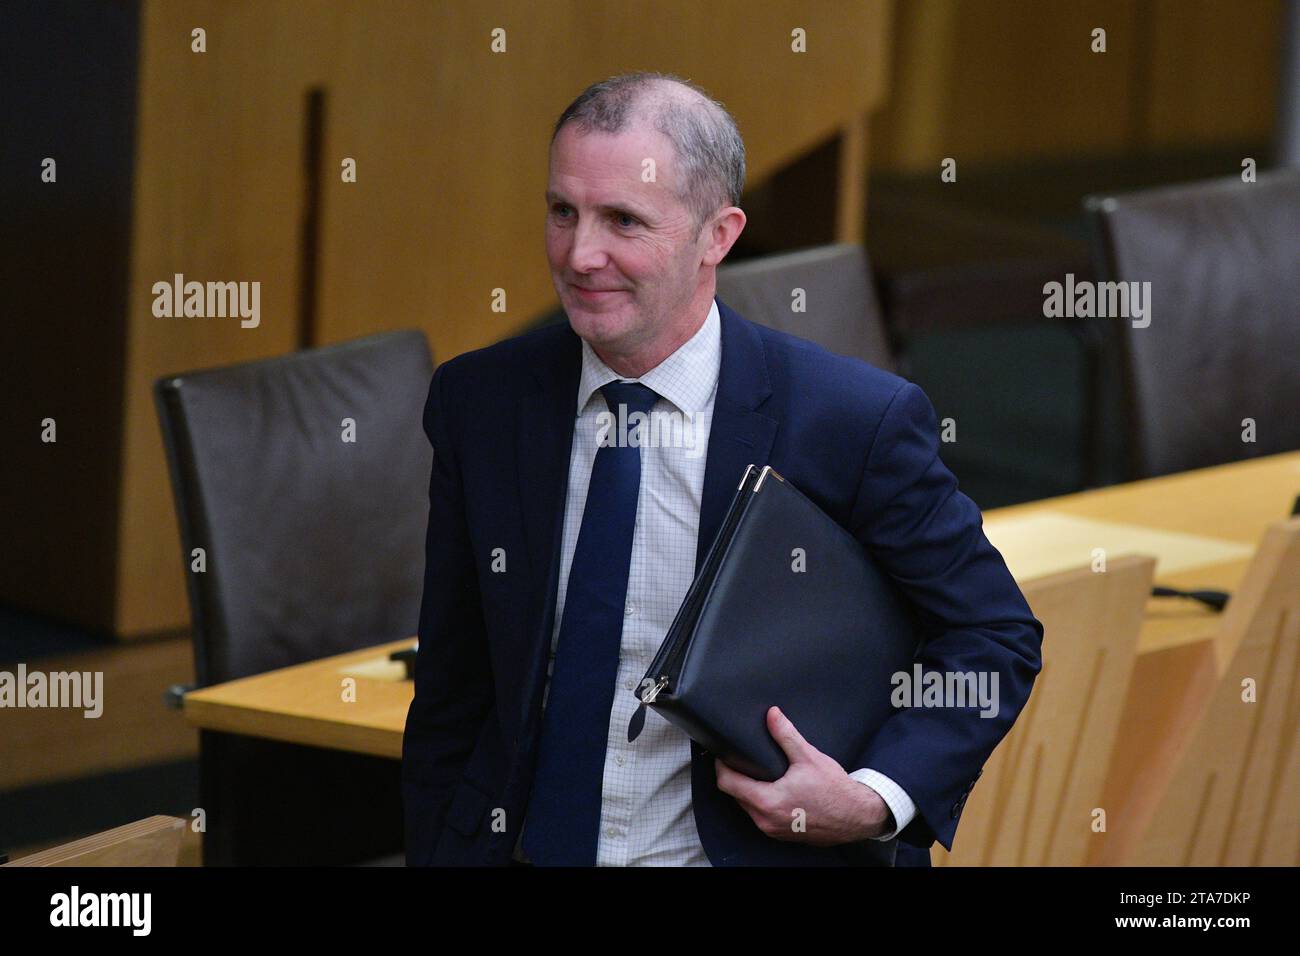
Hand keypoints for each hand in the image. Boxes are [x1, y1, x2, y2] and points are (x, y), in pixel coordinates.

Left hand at [713, 705, 893, 844]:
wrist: (857, 816)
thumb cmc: (835, 790)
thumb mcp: (808, 757)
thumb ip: (785, 735)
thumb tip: (771, 715)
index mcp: (767, 801)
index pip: (727, 783)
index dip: (721, 766)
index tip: (723, 754)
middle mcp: (765, 820)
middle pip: (735, 796)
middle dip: (735, 777)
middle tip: (741, 759)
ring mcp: (773, 830)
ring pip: (747, 807)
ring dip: (748, 791)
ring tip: (757, 772)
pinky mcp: (782, 834)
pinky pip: (761, 817)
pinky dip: (761, 802)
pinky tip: (772, 789)